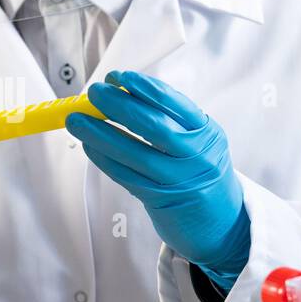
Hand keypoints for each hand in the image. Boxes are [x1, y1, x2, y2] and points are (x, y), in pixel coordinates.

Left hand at [65, 70, 250, 291]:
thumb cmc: (202, 174)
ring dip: (100, 134)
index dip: (143, 87)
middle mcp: (197, 154)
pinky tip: (89, 147)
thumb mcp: (200, 142)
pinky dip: (104, 159)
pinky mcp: (162, 200)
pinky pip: (127, 176)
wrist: (223, 224)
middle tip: (94, 93)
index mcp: (207, 132)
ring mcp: (179, 179)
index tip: (118, 77)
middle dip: (118, 105)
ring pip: (134, 152)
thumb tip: (121, 95)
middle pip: (152, 125)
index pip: (173, 102)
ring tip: (76, 120)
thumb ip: (171, 121)